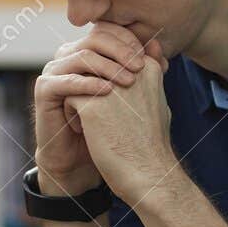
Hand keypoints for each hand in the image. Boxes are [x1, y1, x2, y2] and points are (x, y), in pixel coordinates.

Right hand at [33, 23, 166, 194]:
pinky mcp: (44, 89)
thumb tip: (158, 46)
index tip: (149, 56)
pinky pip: (66, 80)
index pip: (107, 31)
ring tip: (130, 82)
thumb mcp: (129, 95)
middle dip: (121, 51)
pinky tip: (108, 92)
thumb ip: (143, 71)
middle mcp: (68, 55)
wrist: (80, 158)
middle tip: (140, 67)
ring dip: (109, 67)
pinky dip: (89, 84)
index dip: (128, 39)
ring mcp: (54, 70)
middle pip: (95, 39)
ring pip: (82, 57)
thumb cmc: (107, 126)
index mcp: (86, 51)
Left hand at [64, 55, 174, 199]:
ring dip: (82, 101)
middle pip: (93, 68)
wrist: (147, 174)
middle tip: (108, 120)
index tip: (121, 112)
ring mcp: (110, 85)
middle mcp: (129, 69)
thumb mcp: (158, 101)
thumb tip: (148, 52)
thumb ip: (149, 75)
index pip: (111, 62)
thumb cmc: (151, 142)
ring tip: (98, 125)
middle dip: (91, 90)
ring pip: (79, 82)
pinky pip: (69, 98)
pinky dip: (73, 116)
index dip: (108, 85)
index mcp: (147, 66)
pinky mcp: (91, 103)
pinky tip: (88, 133)